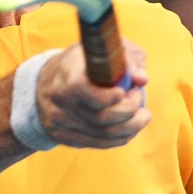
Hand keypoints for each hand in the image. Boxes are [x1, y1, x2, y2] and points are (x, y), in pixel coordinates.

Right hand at [35, 39, 150, 147]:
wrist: (49, 80)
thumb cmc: (86, 62)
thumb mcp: (106, 50)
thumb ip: (129, 59)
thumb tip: (141, 80)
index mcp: (67, 73)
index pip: (81, 89)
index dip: (107, 96)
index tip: (126, 90)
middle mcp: (60, 99)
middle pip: (98, 117)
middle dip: (128, 112)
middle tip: (140, 101)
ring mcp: (60, 120)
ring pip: (102, 134)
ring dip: (130, 128)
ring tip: (143, 116)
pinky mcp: (64, 136)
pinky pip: (97, 143)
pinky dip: (119, 138)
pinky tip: (131, 129)